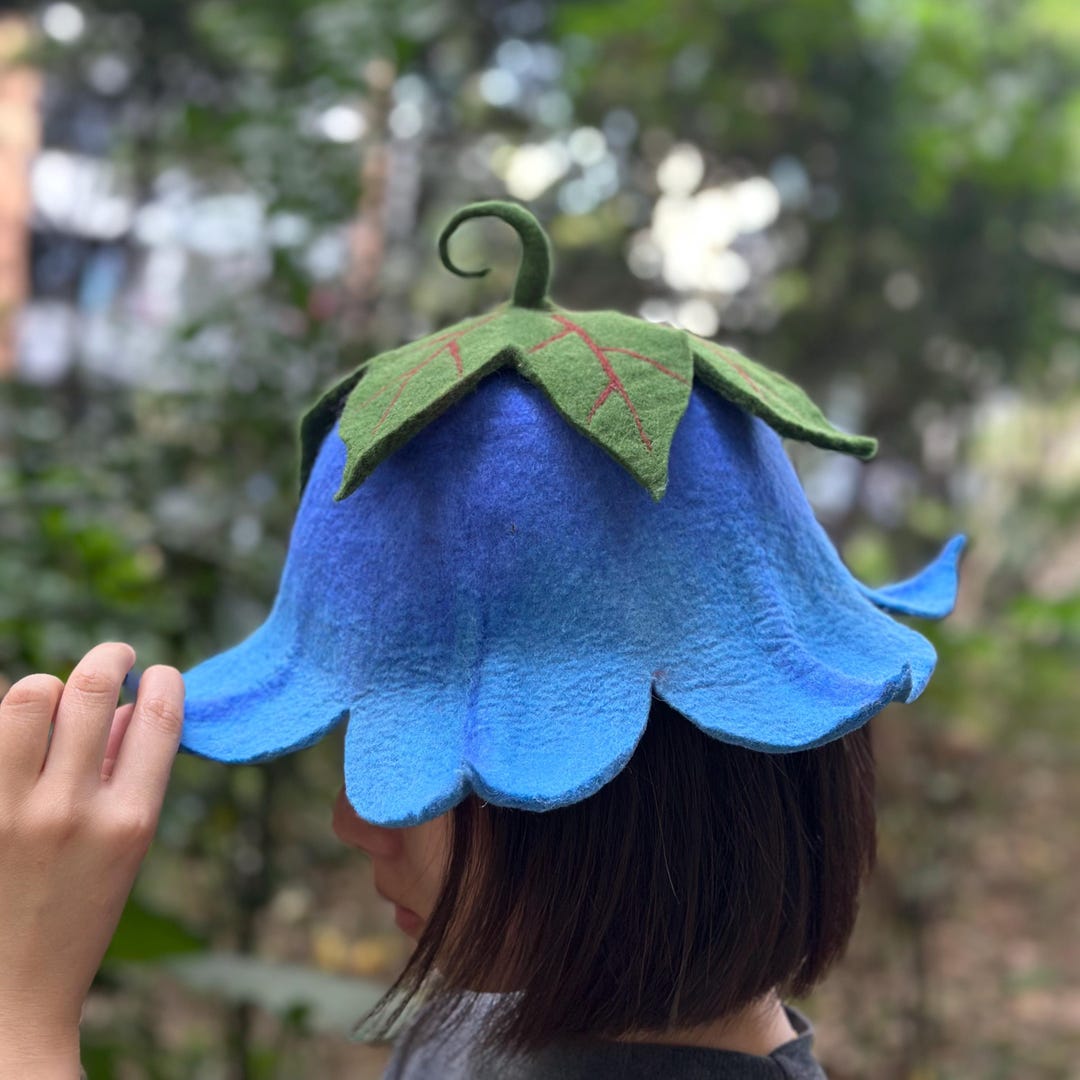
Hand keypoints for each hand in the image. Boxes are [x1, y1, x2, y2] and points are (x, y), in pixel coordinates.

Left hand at [0, 642, 182, 1069]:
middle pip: (93, 689)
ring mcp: (12, 812)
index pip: (158, 715)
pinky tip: (18, 738)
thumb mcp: (126, 849)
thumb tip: (132, 708)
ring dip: (48, 687)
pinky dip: (7, 726)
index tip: (159, 673)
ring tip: (54, 697)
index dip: (164, 680)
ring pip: (28, 696)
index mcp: (129, 821)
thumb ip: (132, 773)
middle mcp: (71, 810)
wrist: (10, 994)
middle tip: (115, 657)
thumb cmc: (77, 916)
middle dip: (110, 658)